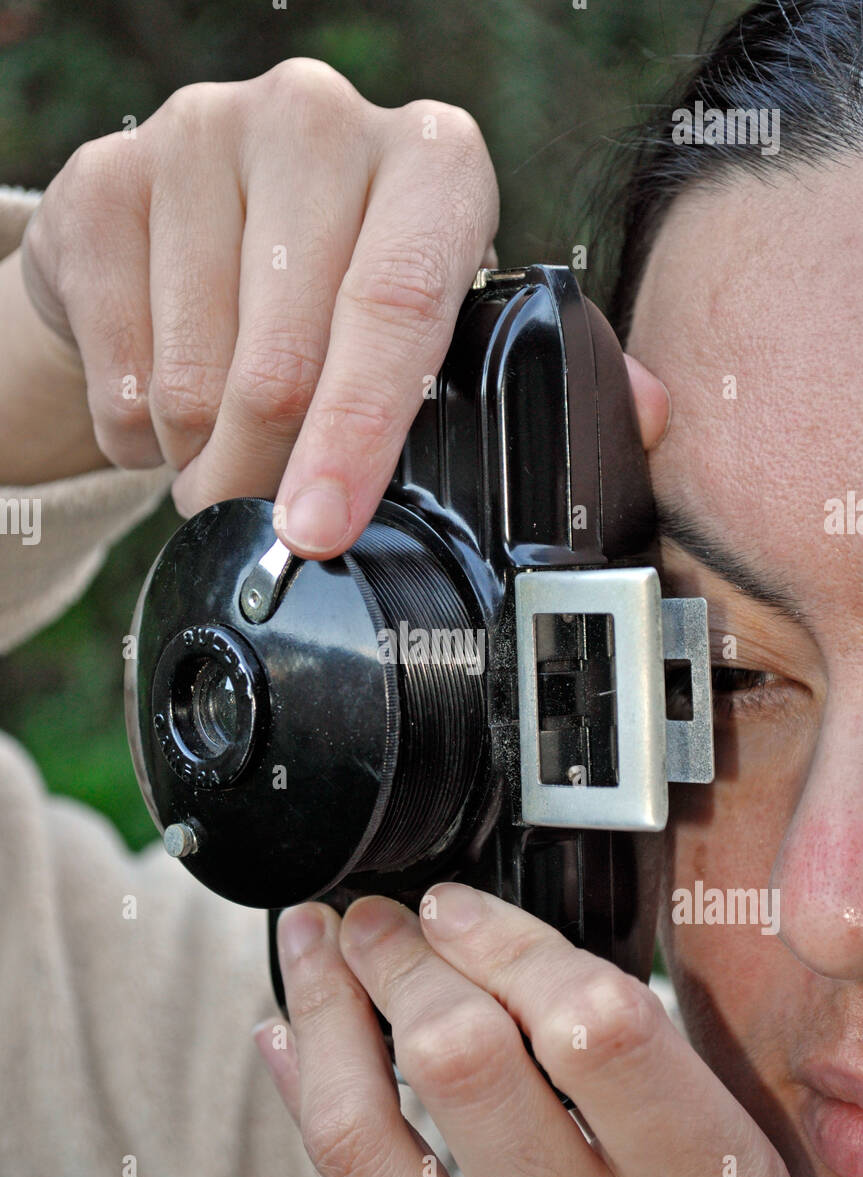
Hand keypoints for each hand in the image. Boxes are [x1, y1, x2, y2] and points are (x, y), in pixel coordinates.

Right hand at [19, 58, 669, 556]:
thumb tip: (650, 416)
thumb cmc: (337, 297)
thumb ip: (535, 366)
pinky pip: (114, 360)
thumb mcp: (446, 322)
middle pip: (283, 362)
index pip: (400, 307)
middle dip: (269, 478)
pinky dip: (134, 427)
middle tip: (265, 517)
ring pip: (192, 376)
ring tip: (220, 449)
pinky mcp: (106, 175)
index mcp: (433, 163)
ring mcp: (204, 136)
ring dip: (204, 454)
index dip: (361, 435)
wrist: (191, 243)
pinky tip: (162, 407)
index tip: (323, 530)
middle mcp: (321, 124)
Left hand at [255, 885, 838, 1176]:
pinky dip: (304, 1105)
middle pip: (460, 1064)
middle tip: (379, 918)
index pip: (591, 1029)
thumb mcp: (757, 1166)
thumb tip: (512, 945)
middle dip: (402, 961)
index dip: (506, 943)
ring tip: (313, 948)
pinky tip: (294, 1044)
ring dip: (322, 1015)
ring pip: (362, 1137)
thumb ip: (652, 1058)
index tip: (461, 906)